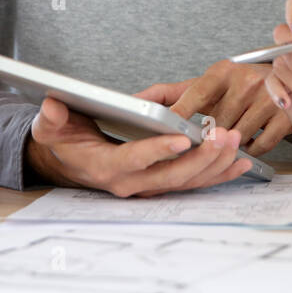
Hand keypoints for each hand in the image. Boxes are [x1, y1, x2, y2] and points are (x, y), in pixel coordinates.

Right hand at [26, 97, 251, 196]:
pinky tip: (240, 163)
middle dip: (201, 156)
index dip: (158, 150)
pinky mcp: (162, 184)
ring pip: (187, 180)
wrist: (70, 163)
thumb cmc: (66, 142)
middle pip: (171, 174)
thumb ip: (51, 118)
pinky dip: (218, 173)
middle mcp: (130, 183)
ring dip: (215, 164)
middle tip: (223, 135)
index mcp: (106, 166)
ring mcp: (148, 187)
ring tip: (236, 142)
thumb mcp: (51, 128)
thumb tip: (52, 106)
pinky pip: (193, 183)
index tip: (182, 138)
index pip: (135, 159)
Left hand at [137, 60, 291, 156]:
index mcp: (223, 71)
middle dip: (209, 136)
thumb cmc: (240, 84)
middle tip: (203, 142)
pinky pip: (259, 147)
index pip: (196, 94)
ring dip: (229, 144)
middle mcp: (246, 81)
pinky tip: (247, 141)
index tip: (165, 131)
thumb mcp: (210, 82)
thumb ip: (174, 93)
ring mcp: (267, 99)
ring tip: (228, 137)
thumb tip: (137, 100)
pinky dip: (250, 150)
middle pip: (216, 124)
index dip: (181, 114)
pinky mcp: (284, 116)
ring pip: (236, 138)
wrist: (290, 77)